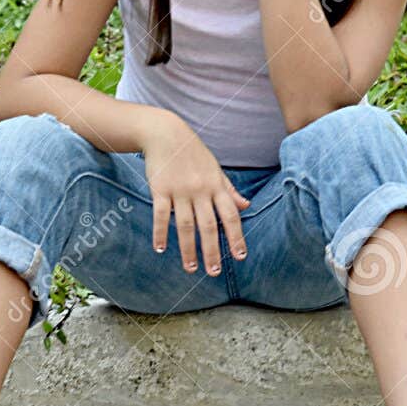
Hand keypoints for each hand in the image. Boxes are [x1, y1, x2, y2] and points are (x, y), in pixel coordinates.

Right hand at [138, 111, 250, 275]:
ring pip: (185, 225)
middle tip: (214, 272)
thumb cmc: (193, 152)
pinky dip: (160, 232)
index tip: (239, 256)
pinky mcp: (160, 189)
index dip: (236, 237)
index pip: (231, 216)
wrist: (166, 133)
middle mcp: (201, 191)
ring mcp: (180, 191)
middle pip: (208, 226)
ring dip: (188, 248)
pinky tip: (160, 248)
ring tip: (191, 268)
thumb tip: (247, 206)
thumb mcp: (216, 169)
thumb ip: (230, 189)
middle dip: (212, 251)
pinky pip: (160, 214)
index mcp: (216, 187)